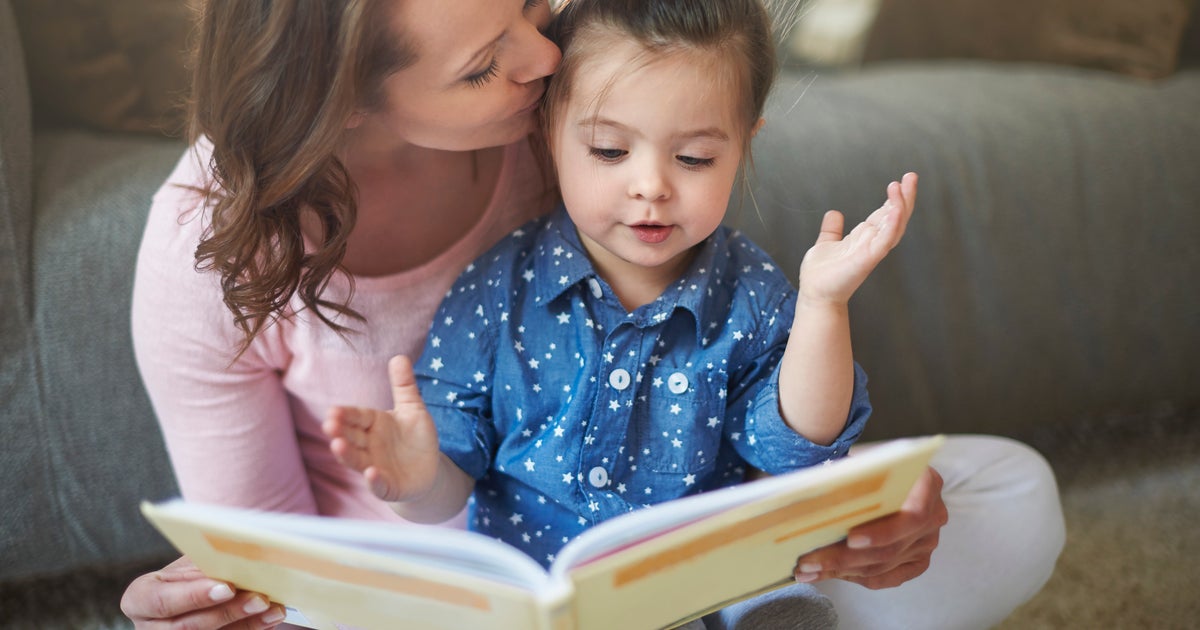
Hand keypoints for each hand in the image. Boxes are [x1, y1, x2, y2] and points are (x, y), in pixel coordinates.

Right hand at [121, 555, 285, 628]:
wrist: (187, 593)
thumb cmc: (188, 575)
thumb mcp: (188, 564)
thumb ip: (205, 561)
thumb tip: (239, 552)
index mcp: (140, 598)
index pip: (161, 601)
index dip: (194, 596)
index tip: (227, 587)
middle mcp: (150, 627)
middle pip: (188, 626)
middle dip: (227, 612)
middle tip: (259, 598)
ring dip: (246, 624)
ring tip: (273, 609)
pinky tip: (269, 619)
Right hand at [323, 354, 442, 501]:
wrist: (429, 470)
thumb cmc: (416, 437)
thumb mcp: (413, 408)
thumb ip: (404, 386)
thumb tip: (399, 356)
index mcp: (374, 424)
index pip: (357, 417)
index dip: (346, 415)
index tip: (334, 410)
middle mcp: (369, 445)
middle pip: (351, 437)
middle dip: (339, 431)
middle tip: (328, 425)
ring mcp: (375, 466)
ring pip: (357, 460)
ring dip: (346, 454)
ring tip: (337, 445)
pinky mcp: (388, 487)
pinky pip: (378, 484)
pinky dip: (373, 480)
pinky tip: (370, 473)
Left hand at [792, 465, 946, 588]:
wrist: (889, 475)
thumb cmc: (874, 466)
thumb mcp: (865, 462)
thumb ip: (851, 476)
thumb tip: (816, 493)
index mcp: (927, 484)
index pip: (913, 515)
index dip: (882, 531)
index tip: (850, 538)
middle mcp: (933, 516)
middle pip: (890, 548)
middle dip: (845, 557)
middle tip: (809, 561)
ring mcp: (927, 542)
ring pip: (883, 566)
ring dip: (841, 569)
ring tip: (808, 569)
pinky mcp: (917, 561)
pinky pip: (886, 578)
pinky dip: (854, 577)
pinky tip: (827, 573)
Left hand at [798, 172, 917, 304]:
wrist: (814, 294)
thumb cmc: (821, 274)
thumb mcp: (826, 244)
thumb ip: (832, 229)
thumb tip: (835, 213)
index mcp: (865, 238)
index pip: (886, 214)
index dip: (895, 198)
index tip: (902, 180)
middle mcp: (872, 243)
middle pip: (896, 217)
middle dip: (906, 197)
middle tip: (912, 176)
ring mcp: (872, 252)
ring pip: (894, 226)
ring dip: (900, 206)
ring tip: (901, 186)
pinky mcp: (867, 260)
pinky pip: (884, 241)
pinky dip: (892, 225)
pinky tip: (895, 210)